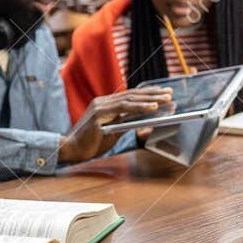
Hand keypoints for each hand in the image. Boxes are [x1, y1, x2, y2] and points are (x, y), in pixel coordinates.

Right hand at [58, 87, 173, 163]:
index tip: (163, 92)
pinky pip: (123, 108)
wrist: (72, 150)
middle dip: (153, 94)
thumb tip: (148, 121)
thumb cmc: (92, 143)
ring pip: (130, 99)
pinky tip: (152, 108)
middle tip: (170, 93)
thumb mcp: (114, 132)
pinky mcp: (99, 114)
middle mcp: (103, 102)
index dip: (147, 93)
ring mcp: (100, 106)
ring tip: (166, 99)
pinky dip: (139, 107)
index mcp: (105, 104)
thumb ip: (127, 124)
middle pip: (132, 95)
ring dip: (150, 99)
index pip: (130, 96)